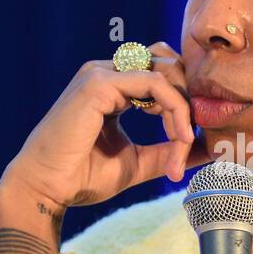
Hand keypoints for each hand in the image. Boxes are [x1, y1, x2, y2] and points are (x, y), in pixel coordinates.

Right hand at [0, 42, 211, 253]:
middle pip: (168, 65)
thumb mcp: (138, 162)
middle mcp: (106, 73)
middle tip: (189, 141)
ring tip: (181, 144)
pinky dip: (174, 110)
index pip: (162, 75)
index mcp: (112, 87)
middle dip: (188, 101)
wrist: (46, 189)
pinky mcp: (99, 82)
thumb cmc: (82, 177)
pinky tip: (176, 138)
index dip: (183, 104)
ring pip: (165, 72)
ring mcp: (100, 73)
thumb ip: (168, 151)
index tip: (188, 144)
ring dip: (183, 110)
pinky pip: (155, 83)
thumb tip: (206, 148)